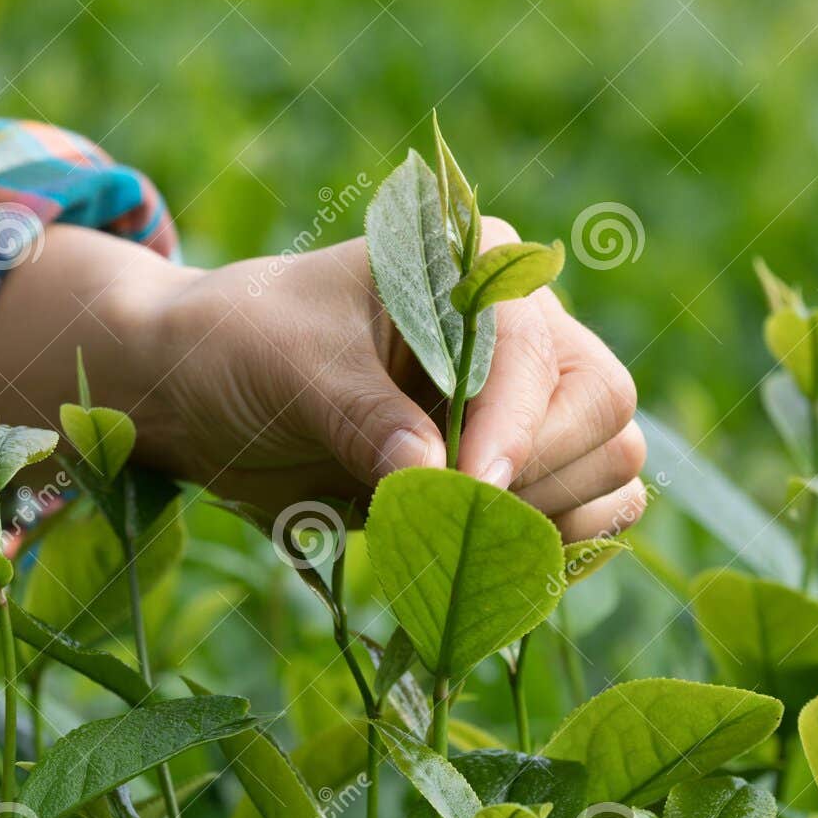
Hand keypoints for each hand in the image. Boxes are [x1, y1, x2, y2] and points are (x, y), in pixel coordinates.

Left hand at [0, 220, 645, 539]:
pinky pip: (597, 506)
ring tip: (448, 530)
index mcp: (476, 268)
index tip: (464, 489)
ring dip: (546, 513)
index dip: (513, 428)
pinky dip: (559, 538)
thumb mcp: (289, 368)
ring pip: (611, 460)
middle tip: (445, 516)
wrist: (205, 389)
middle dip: (534, 474)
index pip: (538, 354)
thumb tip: (432, 480)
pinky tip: (483, 549)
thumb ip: (363, 417)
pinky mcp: (525, 462)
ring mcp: (533, 397)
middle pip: (603, 406)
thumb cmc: (242, 347)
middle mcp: (525, 326)